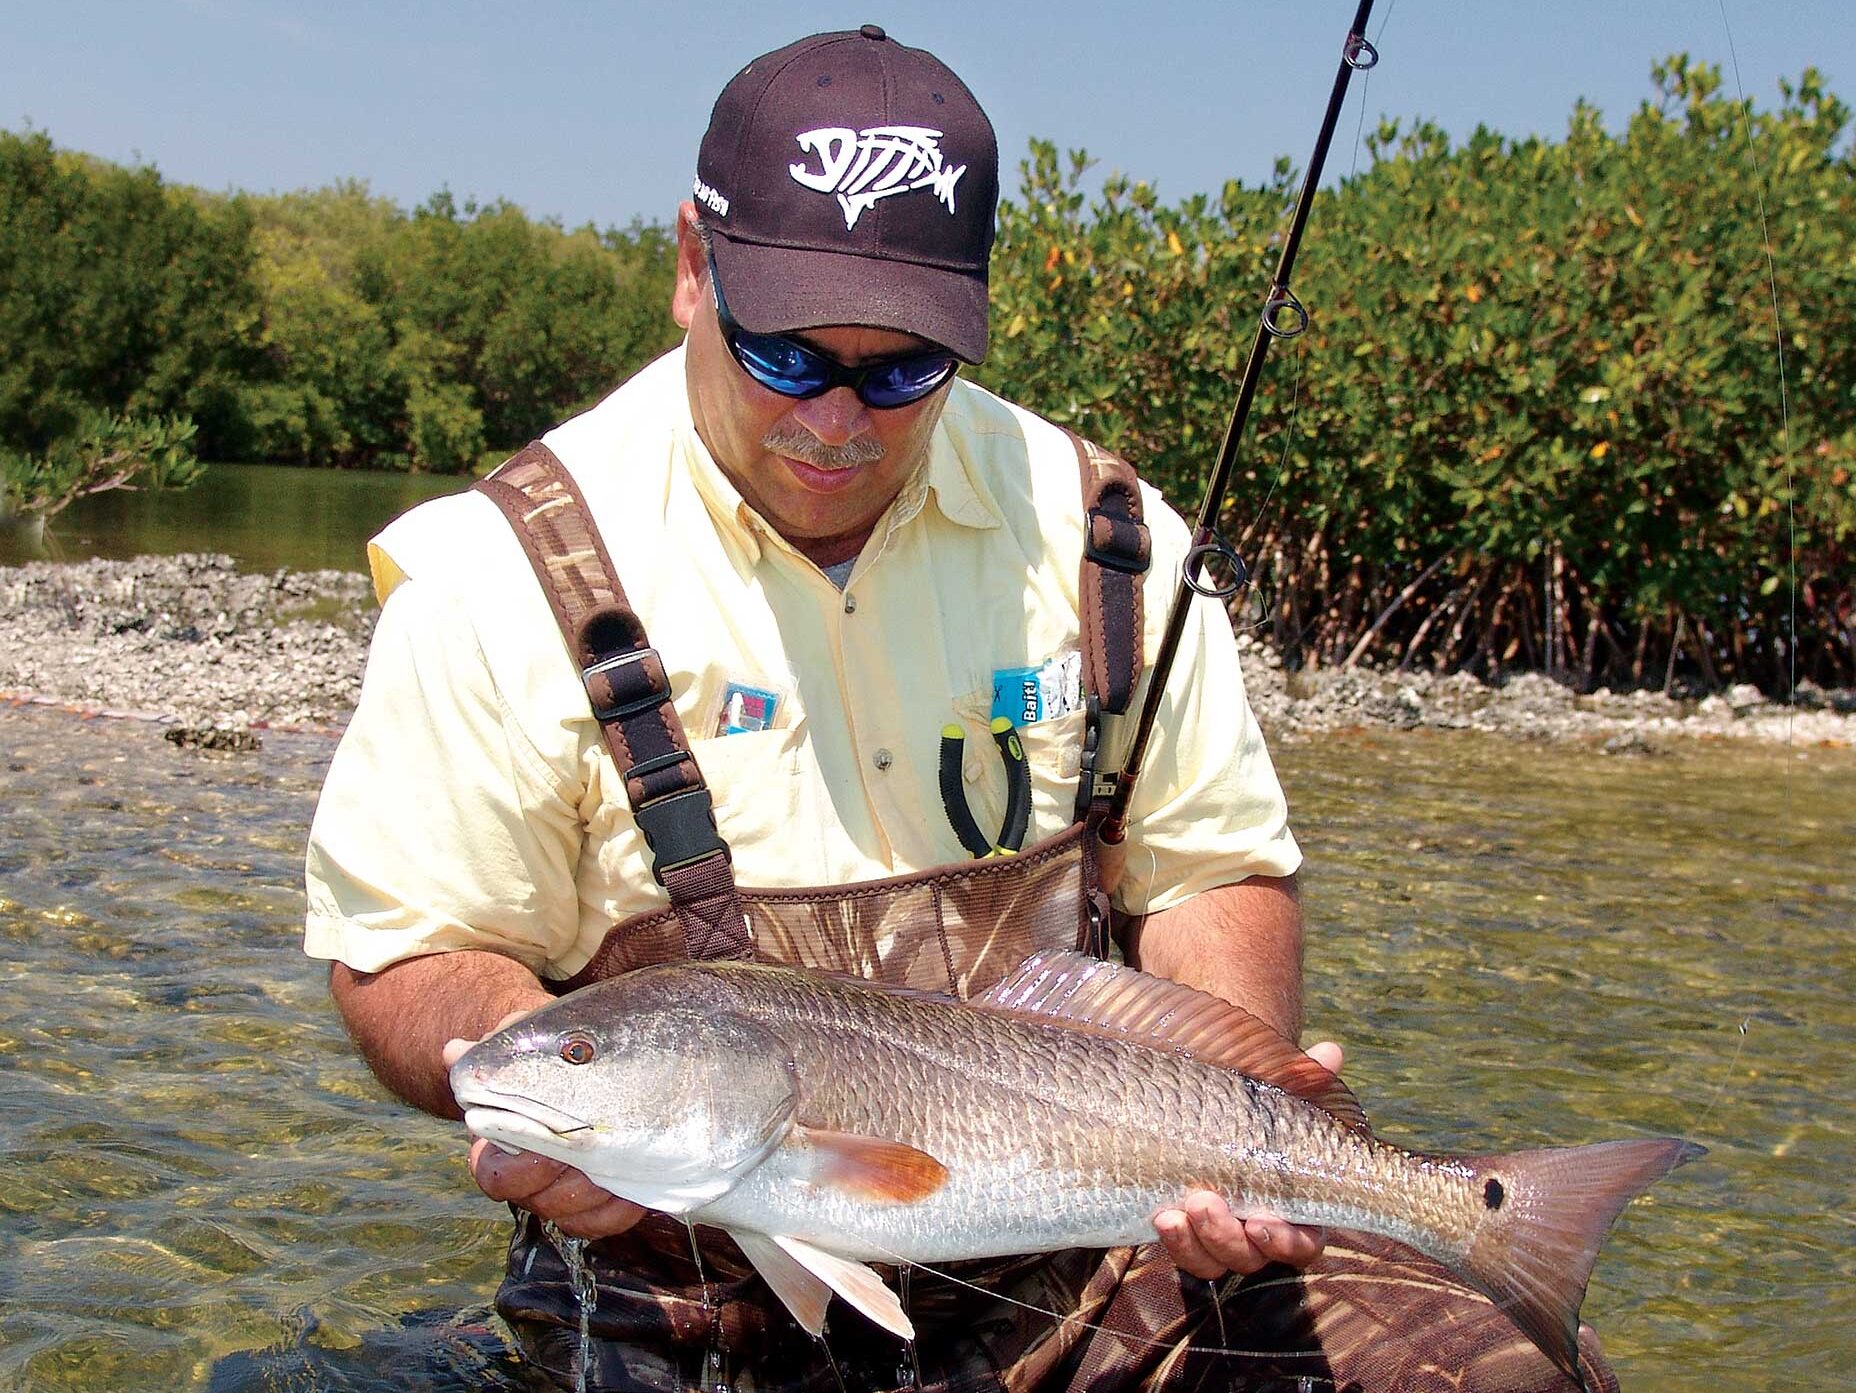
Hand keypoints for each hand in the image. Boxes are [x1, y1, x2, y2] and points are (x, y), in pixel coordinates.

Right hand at [443, 1015, 647, 1241]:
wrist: (575, 1065)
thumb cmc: (540, 1058)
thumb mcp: (520, 1047)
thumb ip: (494, 1052)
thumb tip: (455, 1051)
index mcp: (497, 1151)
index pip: (497, 1177)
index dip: (524, 1167)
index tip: (548, 1144)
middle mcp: (526, 1182)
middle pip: (542, 1201)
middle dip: (570, 1181)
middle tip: (596, 1150)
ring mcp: (558, 1196)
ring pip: (573, 1214)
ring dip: (599, 1191)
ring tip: (623, 1160)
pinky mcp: (594, 1203)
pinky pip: (604, 1221)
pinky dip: (620, 1208)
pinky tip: (635, 1185)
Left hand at [1152, 1040, 1342, 1279]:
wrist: (1207, 1107)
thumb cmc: (1255, 1105)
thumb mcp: (1274, 1090)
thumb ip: (1302, 1079)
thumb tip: (1331, 1052)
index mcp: (1295, 1207)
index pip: (1302, 1244)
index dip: (1284, 1241)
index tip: (1260, 1222)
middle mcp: (1259, 1230)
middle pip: (1250, 1257)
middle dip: (1225, 1237)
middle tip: (1202, 1202)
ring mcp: (1221, 1234)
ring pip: (1213, 1261)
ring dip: (1192, 1244)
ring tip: (1171, 1214)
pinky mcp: (1187, 1231)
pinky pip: (1184, 1250)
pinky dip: (1174, 1240)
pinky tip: (1158, 1214)